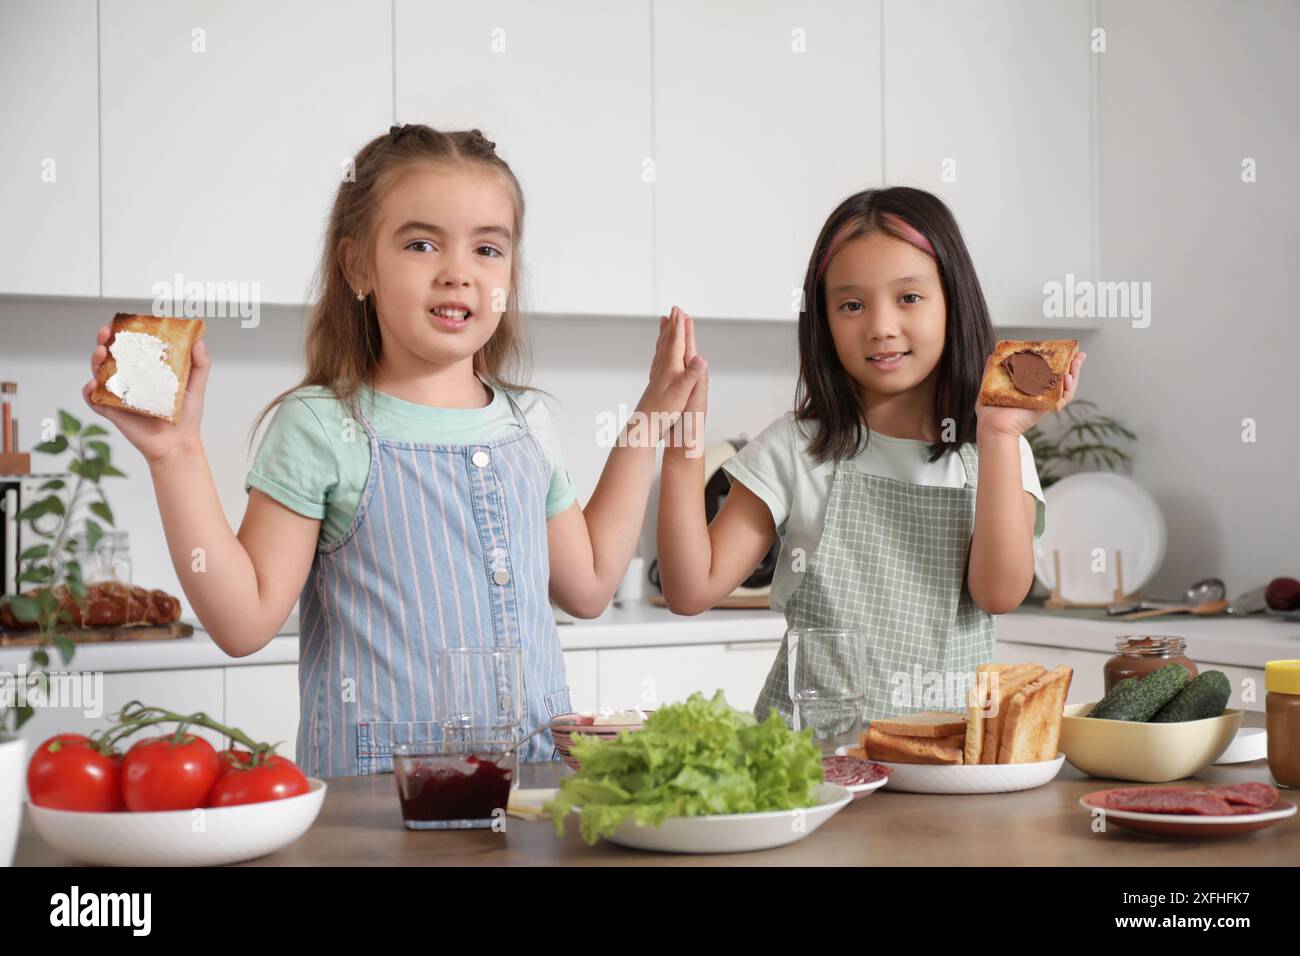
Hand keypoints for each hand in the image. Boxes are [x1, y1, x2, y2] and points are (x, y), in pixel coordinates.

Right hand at [82, 324, 210, 464]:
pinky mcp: (111, 411)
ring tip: (101, 353)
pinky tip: (94, 384)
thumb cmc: (186, 416)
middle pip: (110, 356)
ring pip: (98, 373)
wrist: (178, 444)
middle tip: (106, 332)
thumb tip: (199, 341)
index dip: (123, 333)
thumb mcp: (195, 386)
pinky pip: (93, 399)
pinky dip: (89, 391)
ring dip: (95, 360)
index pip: (130, 347)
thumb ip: (200, 364)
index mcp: (146, 370)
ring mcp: (118, 395)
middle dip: (104, 341)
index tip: (121, 322)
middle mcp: (129, 380)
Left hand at [640, 306, 706, 442]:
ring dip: (665, 334)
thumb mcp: (682, 393)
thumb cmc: (663, 412)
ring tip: (664, 323)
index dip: (679, 326)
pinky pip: (658, 360)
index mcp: (670, 368)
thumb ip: (692, 374)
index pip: (676, 342)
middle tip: (674, 310)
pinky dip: (661, 350)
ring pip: (661, 349)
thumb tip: (702, 358)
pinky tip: (660, 353)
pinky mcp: (655, 383)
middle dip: (672, 325)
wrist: (644, 426)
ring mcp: (657, 375)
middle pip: (667, 342)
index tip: (680, 310)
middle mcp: (661, 368)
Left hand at [976, 350, 1085, 440]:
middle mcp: (1039, 392)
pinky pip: (1063, 398)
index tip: (1064, 350)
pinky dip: (1068, 388)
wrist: (992, 424)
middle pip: (1061, 377)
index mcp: (1029, 385)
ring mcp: (1045, 399)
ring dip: (1075, 374)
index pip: (1047, 370)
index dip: (1057, 360)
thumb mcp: (991, 383)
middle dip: (1072, 365)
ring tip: (1077, 362)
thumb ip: (993, 368)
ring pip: (1066, 386)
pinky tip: (1068, 377)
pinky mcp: (1047, 407)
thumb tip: (993, 353)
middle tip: (1077, 354)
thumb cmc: (990, 408)